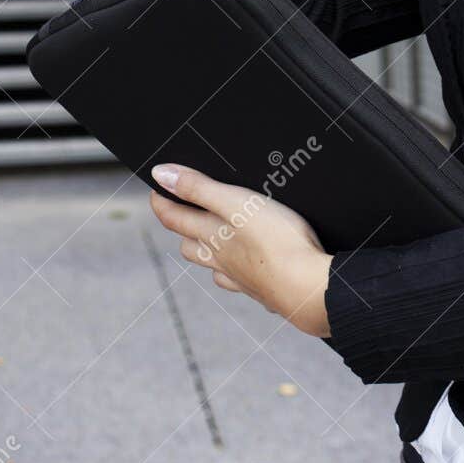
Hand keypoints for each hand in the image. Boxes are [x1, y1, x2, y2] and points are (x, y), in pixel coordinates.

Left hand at [149, 164, 332, 337]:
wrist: (307, 288)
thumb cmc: (276, 241)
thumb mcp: (236, 202)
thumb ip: (199, 188)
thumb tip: (161, 174)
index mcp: (211, 235)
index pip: (174, 218)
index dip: (162, 201)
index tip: (156, 188)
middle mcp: (221, 259)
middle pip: (189, 245)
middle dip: (182, 227)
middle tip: (184, 210)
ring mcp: (241, 277)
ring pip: (213, 266)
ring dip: (207, 252)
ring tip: (213, 238)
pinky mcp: (263, 288)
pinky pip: (241, 281)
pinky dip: (236, 272)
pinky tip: (246, 267)